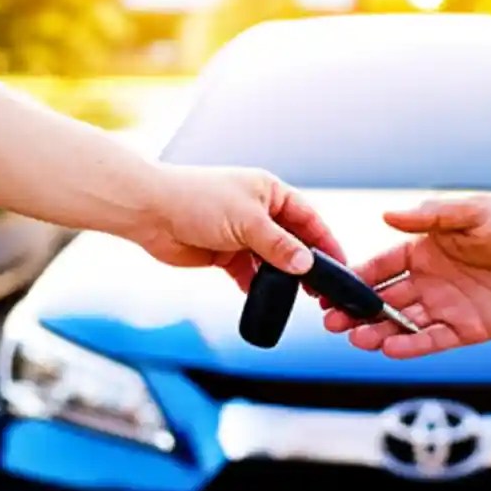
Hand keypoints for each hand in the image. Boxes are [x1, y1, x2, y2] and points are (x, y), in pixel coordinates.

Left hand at [122, 164, 345, 290]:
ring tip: (295, 298)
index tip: (340, 264)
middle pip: (292, 241)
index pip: (308, 218)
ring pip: (271, 260)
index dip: (325, 241)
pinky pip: (248, 273)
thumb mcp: (248, 222)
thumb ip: (280, 246)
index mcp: (269, 192)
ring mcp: (241, 233)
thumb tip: (306, 265)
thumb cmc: (197, 200)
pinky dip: (255, 285)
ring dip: (280, 277)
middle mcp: (258, 211)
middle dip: (305, 265)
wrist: (150, 212)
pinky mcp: (224, 253)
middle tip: (320, 289)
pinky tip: (263, 297)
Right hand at [322, 195, 490, 357]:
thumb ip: (429, 218)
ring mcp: (447, 307)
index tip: (330, 288)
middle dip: (356, 311)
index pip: (381, 266)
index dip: (356, 278)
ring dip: (378, 332)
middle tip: (332, 322)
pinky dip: (411, 346)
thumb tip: (388, 216)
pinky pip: (432, 341)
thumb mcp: (470, 213)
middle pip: (384, 299)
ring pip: (402, 324)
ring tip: (356, 338)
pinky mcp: (468, 329)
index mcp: (425, 250)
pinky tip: (389, 349)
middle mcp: (430, 281)